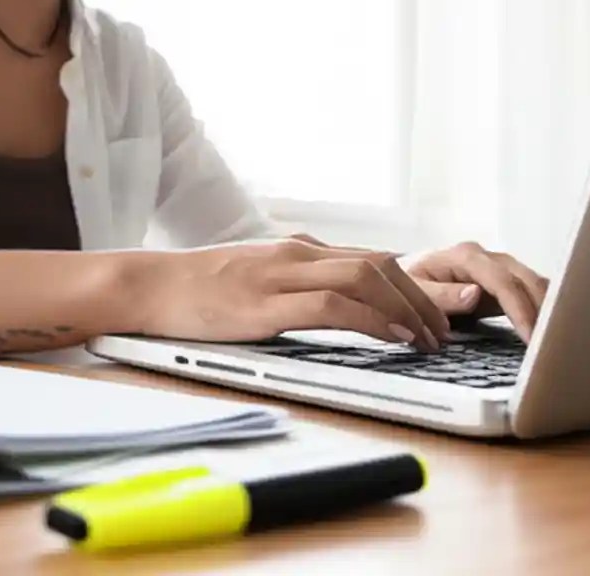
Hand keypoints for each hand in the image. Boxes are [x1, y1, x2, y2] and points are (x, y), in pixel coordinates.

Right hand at [138, 239, 452, 351]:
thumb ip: (294, 285)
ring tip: (427, 339)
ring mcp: (280, 277)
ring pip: (365, 278)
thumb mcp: (256, 279)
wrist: (147, 286)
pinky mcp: (264, 306)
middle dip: (421, 297)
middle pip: (380, 264)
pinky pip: (332, 306)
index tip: (436, 312)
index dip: (414, 284)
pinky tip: (392, 337)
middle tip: (442, 331)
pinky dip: (371, 320)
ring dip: (406, 309)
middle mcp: (296, 255)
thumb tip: (333, 302)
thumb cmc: (196, 289)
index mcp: (297, 250)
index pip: (371, 259)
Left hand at [404, 242, 548, 340]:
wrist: (402, 277)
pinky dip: (544, 309)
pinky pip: (530, 293)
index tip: (531, 336)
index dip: (520, 308)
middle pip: (526, 279)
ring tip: (558, 340)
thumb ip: (439, 295)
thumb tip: (474, 294)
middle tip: (553, 343)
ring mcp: (497, 268)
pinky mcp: (503, 282)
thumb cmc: (405, 284)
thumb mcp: (412, 290)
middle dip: (544, 309)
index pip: (502, 281)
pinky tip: (552, 329)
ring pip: (534, 284)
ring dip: (549, 309)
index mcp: (464, 256)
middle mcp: (486, 258)